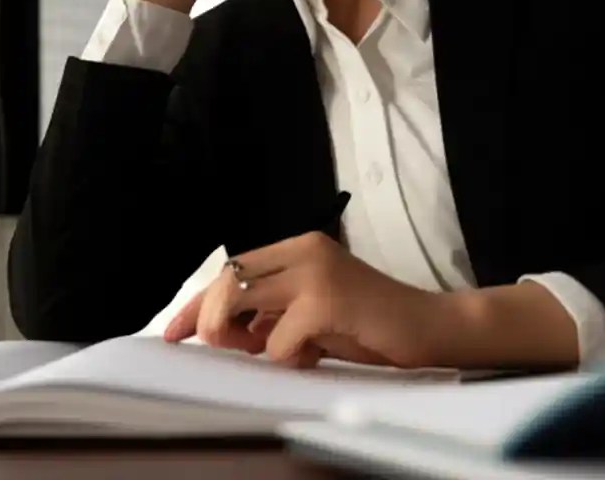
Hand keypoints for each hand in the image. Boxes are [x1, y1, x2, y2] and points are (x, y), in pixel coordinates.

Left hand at [163, 232, 444, 368]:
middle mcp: (304, 250)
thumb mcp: (310, 313)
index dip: (198, 303)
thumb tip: (221, 331)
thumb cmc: (370, 324)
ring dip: (241, 336)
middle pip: (227, 279)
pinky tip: (315, 355)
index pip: (232, 270)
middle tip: (225, 347)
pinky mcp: (327, 300)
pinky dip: (287, 357)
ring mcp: (315, 272)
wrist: (431, 327)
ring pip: (239, 300)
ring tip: (275, 349)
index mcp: (297, 248)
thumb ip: (271, 313)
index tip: (173, 332)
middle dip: (211, 320)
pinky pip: (276, 338)